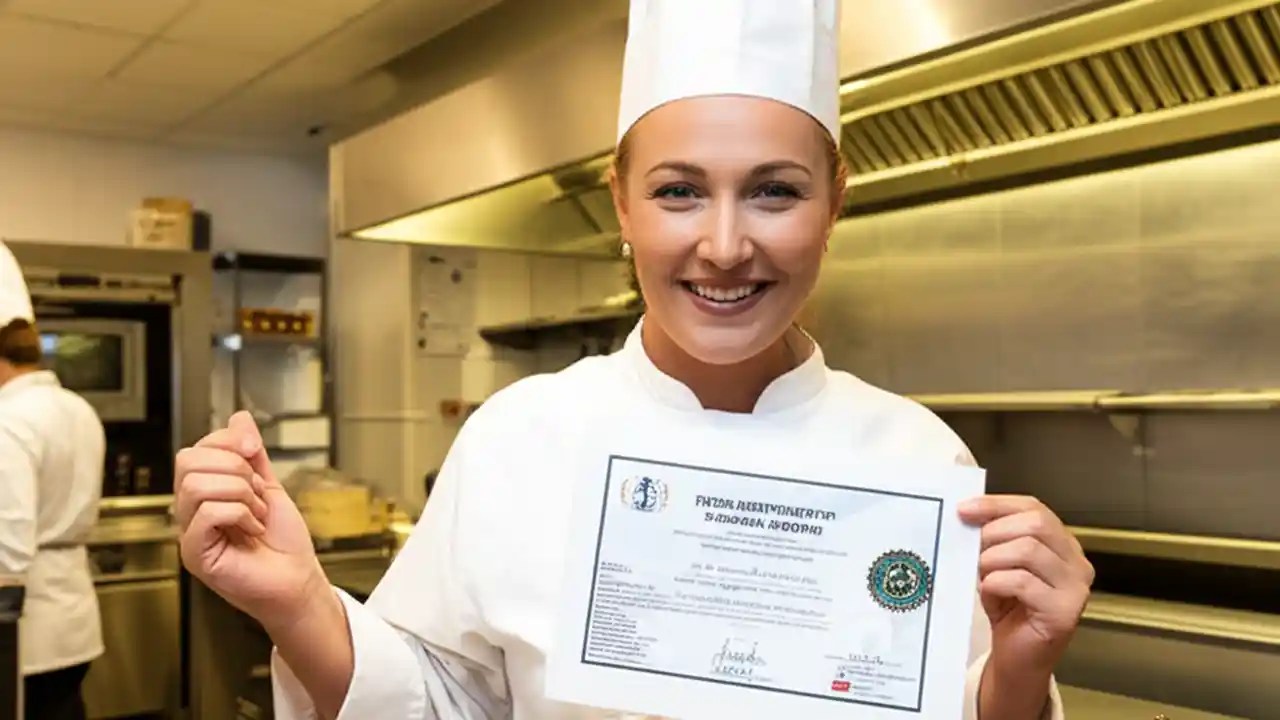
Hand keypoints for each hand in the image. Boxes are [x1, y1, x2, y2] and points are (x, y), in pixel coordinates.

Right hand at [175, 411, 327, 631]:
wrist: (298, 580)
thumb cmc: (283, 542)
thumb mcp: (269, 486)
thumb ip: (252, 455)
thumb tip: (240, 417)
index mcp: (204, 494)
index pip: (196, 449)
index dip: (228, 442)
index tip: (256, 454)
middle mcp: (190, 512)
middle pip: (187, 461)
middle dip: (234, 468)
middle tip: (257, 493)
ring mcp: (189, 534)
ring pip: (196, 484)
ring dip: (241, 493)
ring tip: (257, 514)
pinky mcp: (195, 554)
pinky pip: (207, 513)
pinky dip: (241, 514)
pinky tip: (253, 529)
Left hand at [960, 495, 1093, 715]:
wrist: (1017, 658)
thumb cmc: (1009, 609)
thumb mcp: (998, 564)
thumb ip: (993, 539)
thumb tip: (968, 512)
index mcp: (1063, 544)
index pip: (1033, 507)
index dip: (997, 504)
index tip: (964, 509)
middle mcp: (1076, 562)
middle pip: (1035, 524)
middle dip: (994, 532)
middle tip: (972, 549)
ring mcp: (1076, 588)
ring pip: (1028, 550)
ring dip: (992, 560)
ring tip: (982, 576)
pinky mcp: (1064, 612)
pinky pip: (1022, 582)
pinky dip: (995, 584)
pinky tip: (990, 594)